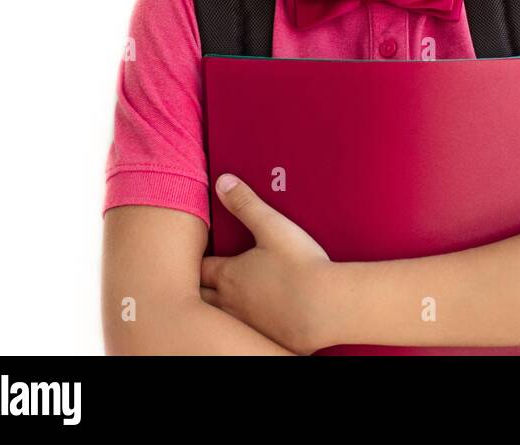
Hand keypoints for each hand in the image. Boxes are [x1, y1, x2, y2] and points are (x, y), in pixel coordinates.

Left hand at [200, 173, 332, 354]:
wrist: (324, 308)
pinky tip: (254, 319)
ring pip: (220, 317)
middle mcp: (230, 302)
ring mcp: (246, 323)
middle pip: (203, 296)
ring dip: (216, 308)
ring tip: (221, 300)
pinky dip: (242, 326)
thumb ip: (246, 203)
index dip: (197, 260)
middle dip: (198, 287)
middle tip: (198, 280)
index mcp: (228, 274)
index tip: (196, 254)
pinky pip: (244, 332)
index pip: (201, 267)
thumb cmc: (298, 266)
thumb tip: (222, 181)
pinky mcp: (264, 337)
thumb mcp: (272, 227)